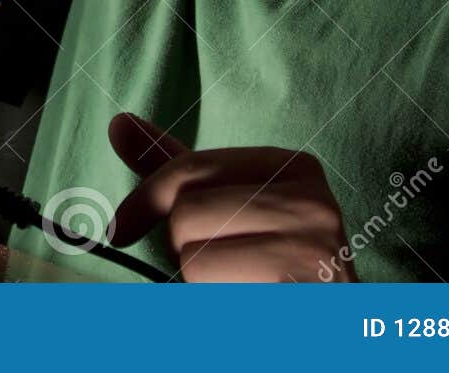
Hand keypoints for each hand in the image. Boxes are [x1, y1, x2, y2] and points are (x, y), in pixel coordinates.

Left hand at [107, 113, 356, 281]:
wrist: (331, 325)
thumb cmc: (269, 266)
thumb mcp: (223, 205)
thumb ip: (176, 170)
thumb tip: (118, 123)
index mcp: (293, 166)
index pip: (190, 167)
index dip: (145, 199)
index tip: (119, 230)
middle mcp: (311, 198)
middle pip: (187, 213)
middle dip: (184, 249)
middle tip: (220, 268)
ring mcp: (316, 245)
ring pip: (193, 258)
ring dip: (200, 283)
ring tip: (239, 285)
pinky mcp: (304, 291)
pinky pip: (214, 292)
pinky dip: (216, 303)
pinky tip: (249, 301)